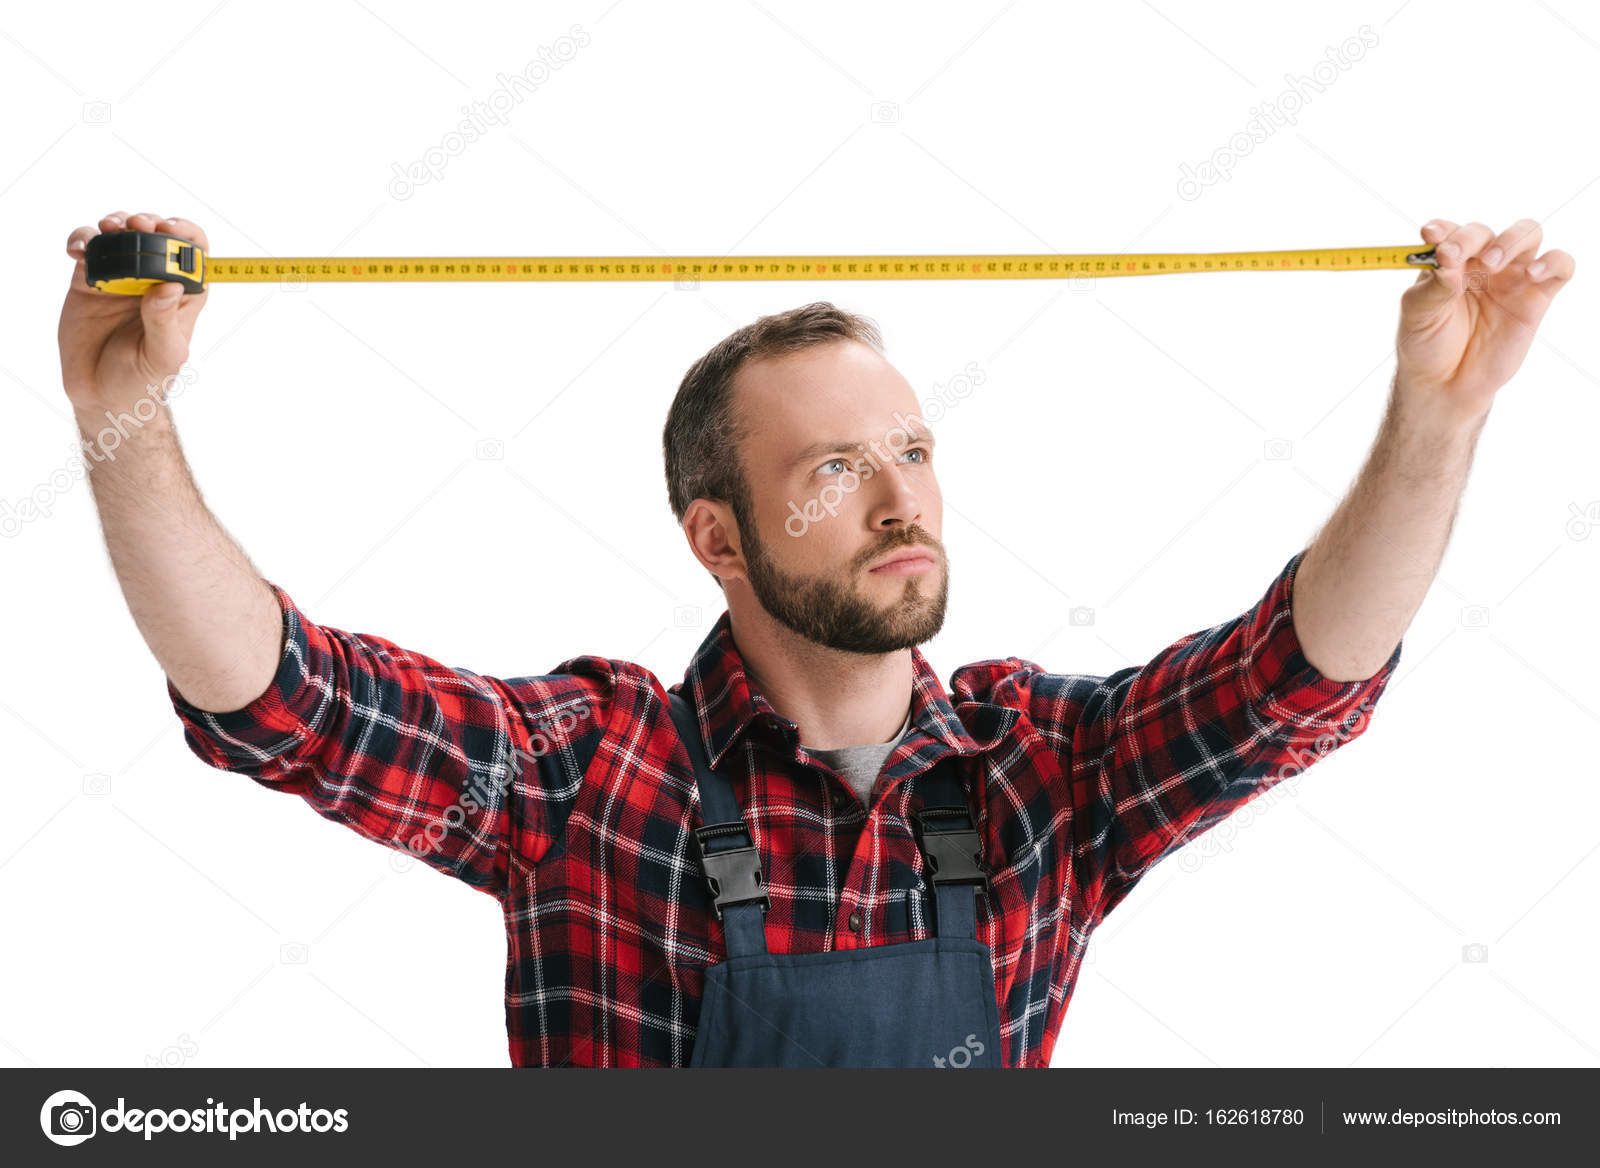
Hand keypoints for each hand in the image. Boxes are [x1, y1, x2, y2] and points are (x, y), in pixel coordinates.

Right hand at [58, 210, 209, 418]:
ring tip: (109, 229)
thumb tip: (171, 286)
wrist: (101, 394)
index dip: (186, 234)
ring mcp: (120, 277)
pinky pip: (86, 250)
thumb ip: (164, 322)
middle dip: (148, 222)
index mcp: (182, 294)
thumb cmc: (142, 379)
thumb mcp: (162, 356)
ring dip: (115, 223)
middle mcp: (152, 280)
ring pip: (120, 235)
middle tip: (138, 225)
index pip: (194, 254)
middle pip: (155, 235)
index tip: (171, 229)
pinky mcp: (89, 281)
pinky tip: (77, 251)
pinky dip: (82, 240)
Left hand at [1393, 218, 1573, 424]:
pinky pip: (1560, 266)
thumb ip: (1433, 286)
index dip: (1441, 229)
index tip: (1429, 235)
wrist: (1446, 383)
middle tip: (1455, 256)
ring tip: (1492, 264)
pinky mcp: (1536, 296)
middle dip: (1470, 238)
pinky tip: (1532, 275)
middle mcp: (1480, 263)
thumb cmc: (1428, 344)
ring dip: (1510, 240)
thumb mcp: (1418, 314)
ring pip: (1527, 234)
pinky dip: (1553, 262)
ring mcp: (1510, 277)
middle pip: (1486, 231)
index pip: (1448, 233)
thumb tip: (1449, 260)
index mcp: (1448, 262)